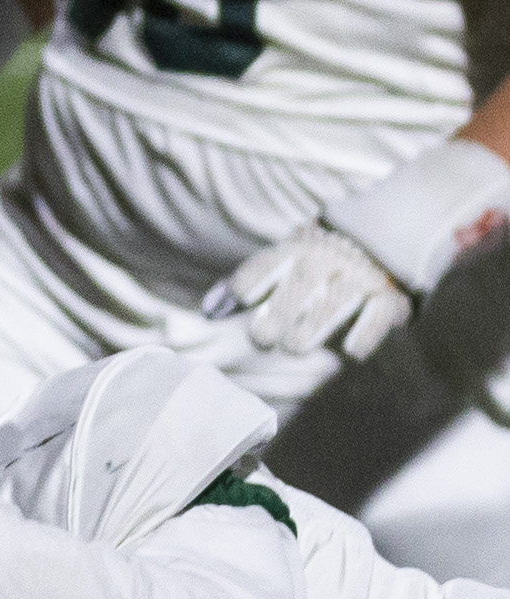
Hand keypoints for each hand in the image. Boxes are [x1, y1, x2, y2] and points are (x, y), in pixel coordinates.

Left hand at [203, 222, 410, 359]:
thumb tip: (209, 311)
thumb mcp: (283, 265)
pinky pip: (377, 314)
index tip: (236, 302)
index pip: (269, 263)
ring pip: (336, 300)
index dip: (251, 282)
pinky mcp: (389, 296)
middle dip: (280, 312)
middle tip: (263, 339)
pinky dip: (365, 333)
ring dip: (314, 326)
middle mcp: (328, 259)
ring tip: (295, 346)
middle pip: (301, 284)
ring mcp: (360, 276)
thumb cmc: (315, 266)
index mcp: (297, 249)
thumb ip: (247, 287)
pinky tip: (351, 351)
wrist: (381, 246)